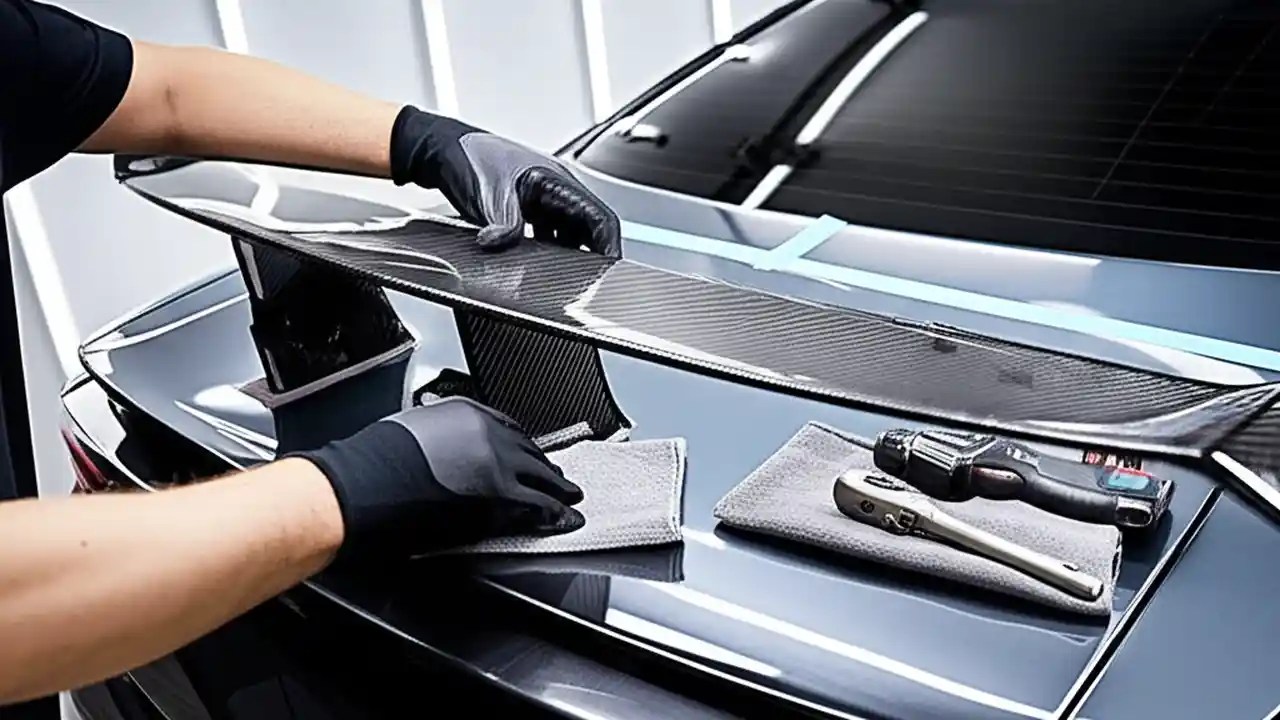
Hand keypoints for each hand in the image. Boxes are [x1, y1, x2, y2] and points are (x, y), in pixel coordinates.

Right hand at [289, 397, 584, 558]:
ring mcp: (498, 466)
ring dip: (558, 490)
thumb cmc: (374, 461)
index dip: (523, 447)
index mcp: (467, 413)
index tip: (531, 455)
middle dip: (545, 467)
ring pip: (542, 478)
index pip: (509, 429)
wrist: (363, 486)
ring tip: (570, 498)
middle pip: (530, 452)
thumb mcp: (412, 428)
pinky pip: (538, 506)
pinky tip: (565, 518)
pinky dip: (556, 514)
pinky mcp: (499, 498)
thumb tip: (444, 446)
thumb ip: (439, 433)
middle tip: (558, 478)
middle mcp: (489, 435)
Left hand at [389, 105, 621, 257]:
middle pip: (589, 228)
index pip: (600, 217)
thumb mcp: (489, 194)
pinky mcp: (527, 209)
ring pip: (570, 233)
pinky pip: (548, 234)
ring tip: (563, 277)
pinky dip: (548, 251)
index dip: (609, 245)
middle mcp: (555, 189)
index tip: (609, 270)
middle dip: (592, 255)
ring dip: (569, 255)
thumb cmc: (468, 157)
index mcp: (557, 180)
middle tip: (588, 282)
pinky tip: (537, 265)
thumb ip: (504, 224)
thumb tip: (503, 245)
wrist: (442, 148)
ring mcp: (542, 199)